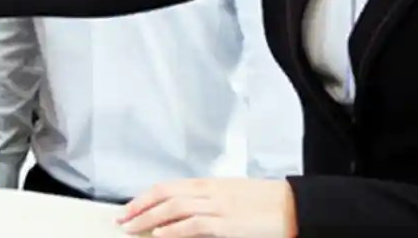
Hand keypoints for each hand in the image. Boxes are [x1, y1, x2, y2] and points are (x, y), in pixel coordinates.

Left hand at [117, 178, 296, 236]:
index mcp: (209, 184)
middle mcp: (210, 192)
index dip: (144, 197)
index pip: (167, 186)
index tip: (129, 207)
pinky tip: (160, 235)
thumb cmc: (267, 203)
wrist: (295, 206)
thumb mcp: (232, 196)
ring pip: (173, 208)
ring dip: (149, 219)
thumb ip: (207, 201)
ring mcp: (218, 207)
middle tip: (122, 219)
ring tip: (132, 228)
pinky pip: (194, 224)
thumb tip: (183, 213)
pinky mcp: (228, 224)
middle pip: (164, 194)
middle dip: (139, 207)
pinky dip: (174, 230)